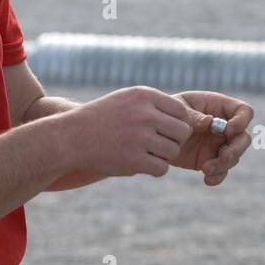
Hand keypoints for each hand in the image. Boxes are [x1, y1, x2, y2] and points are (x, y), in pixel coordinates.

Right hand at [62, 86, 194, 178]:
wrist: (70, 138)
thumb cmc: (102, 119)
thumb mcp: (127, 100)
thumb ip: (156, 105)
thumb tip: (194, 119)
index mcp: (145, 95)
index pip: (182, 111)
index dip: (179, 124)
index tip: (167, 131)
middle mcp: (144, 114)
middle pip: (183, 132)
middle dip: (174, 141)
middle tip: (158, 145)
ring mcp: (139, 137)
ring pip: (173, 151)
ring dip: (163, 156)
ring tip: (146, 154)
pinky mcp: (133, 160)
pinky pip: (161, 168)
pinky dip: (154, 169)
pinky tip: (140, 164)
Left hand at [171, 91, 254, 185]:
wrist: (157, 132)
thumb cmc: (169, 111)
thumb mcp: (178, 108)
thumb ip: (194, 114)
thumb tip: (209, 122)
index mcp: (220, 107)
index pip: (244, 111)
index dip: (242, 121)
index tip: (228, 130)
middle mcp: (225, 127)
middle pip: (244, 138)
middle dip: (237, 149)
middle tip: (223, 156)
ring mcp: (219, 145)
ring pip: (234, 157)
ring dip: (224, 165)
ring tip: (206, 168)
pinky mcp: (211, 161)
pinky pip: (221, 172)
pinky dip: (217, 177)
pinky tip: (207, 179)